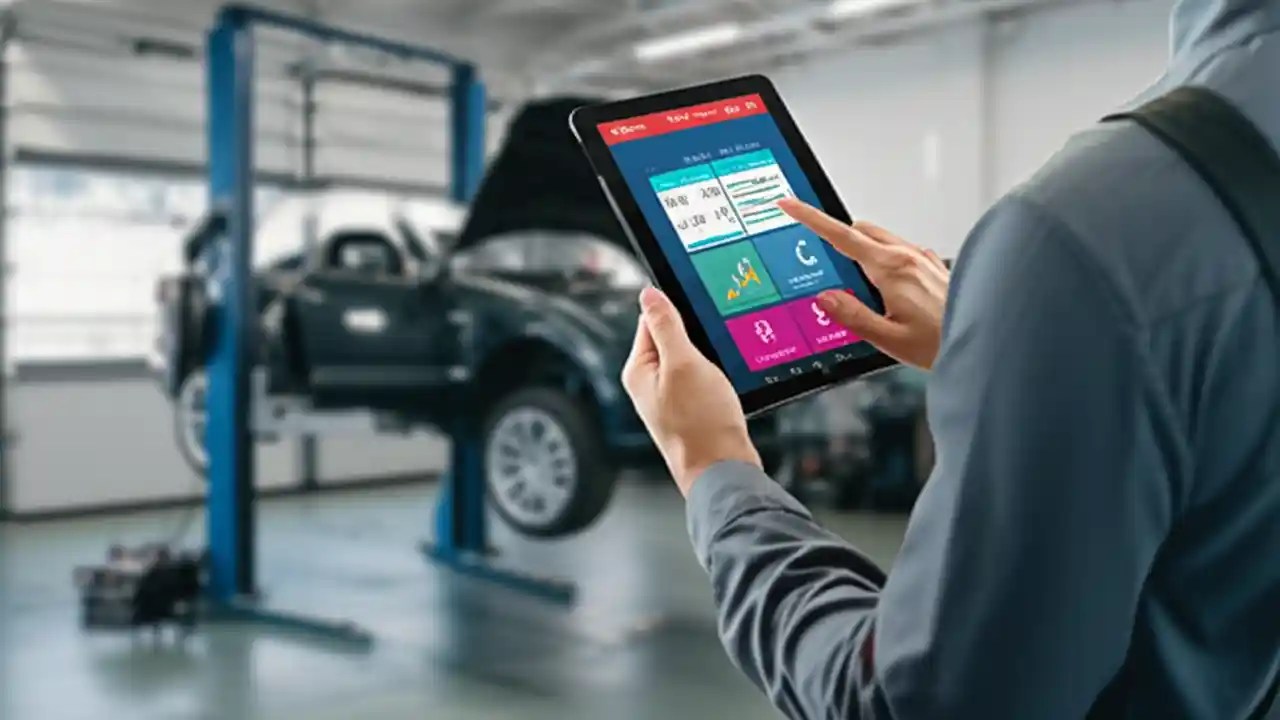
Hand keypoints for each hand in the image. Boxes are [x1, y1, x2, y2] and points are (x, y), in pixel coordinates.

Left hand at [623, 287, 760, 495]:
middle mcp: (649, 383)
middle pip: (674, 338)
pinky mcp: (690, 408)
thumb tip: (649, 293)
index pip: (652, 320)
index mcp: (638, 369)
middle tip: (712, 353)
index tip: (700, 320)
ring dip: (710, 359)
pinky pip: (703, 378)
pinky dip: (716, 377)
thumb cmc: (701, 424)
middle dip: (698, 338)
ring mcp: (670, 397)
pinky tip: (724, 388)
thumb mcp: (684, 363)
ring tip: (718, 376)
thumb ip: (665, 326)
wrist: (723, 470)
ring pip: (692, 358)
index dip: (679, 314)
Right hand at [778, 199, 949, 369]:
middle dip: (837, 239)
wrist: (989, 342)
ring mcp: (924, 259)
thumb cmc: (943, 344)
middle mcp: (909, 257)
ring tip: (860, 290)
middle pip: (861, 231)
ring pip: (882, 240)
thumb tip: (825, 297)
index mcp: (892, 269)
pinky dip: (885, 262)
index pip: (841, 236)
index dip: (812, 219)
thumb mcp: (888, 339)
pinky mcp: (934, 268)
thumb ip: (852, 316)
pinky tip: (888, 293)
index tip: (791, 205)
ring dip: (863, 253)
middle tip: (826, 266)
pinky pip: (901, 252)